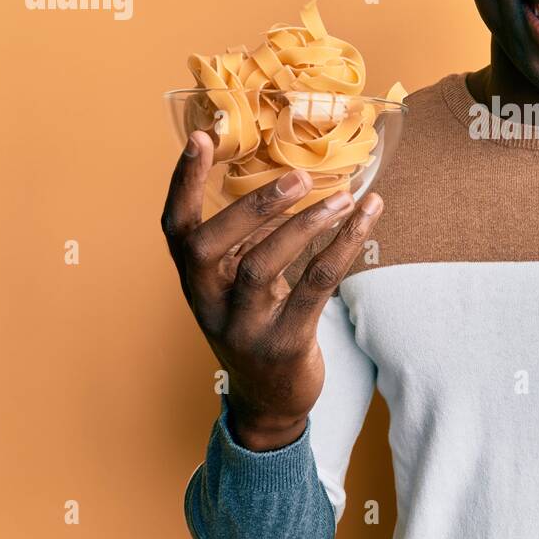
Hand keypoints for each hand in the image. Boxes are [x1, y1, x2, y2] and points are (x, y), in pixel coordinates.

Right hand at [160, 131, 383, 449]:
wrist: (270, 401)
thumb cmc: (257, 323)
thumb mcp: (238, 284)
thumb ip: (247, 239)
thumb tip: (284, 178)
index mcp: (194, 281)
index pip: (175, 228)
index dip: (182, 183)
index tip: (200, 137)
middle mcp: (208, 303)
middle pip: (209, 247)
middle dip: (252, 206)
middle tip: (299, 175)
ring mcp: (242, 327)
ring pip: (263, 267)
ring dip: (307, 225)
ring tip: (347, 197)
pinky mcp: (283, 344)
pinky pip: (313, 288)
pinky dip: (340, 249)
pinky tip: (363, 222)